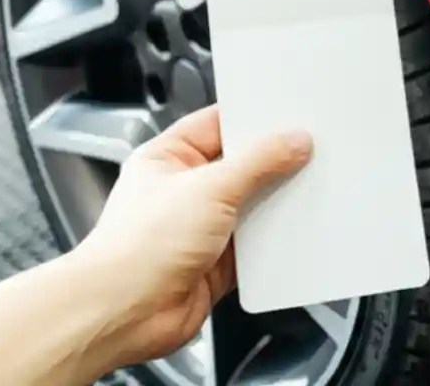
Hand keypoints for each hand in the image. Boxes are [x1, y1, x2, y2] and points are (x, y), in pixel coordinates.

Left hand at [68, 106, 311, 365]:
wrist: (123, 314)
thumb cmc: (136, 248)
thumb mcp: (208, 187)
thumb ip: (258, 162)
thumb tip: (291, 142)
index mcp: (168, 158)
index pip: (218, 124)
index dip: (254, 118)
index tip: (290, 117)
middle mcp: (184, 191)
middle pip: (241, 167)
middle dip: (272, 164)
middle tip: (306, 154)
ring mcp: (201, 229)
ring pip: (252, 207)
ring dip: (275, 205)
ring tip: (303, 193)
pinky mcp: (216, 264)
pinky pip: (256, 246)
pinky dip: (273, 243)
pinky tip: (290, 235)